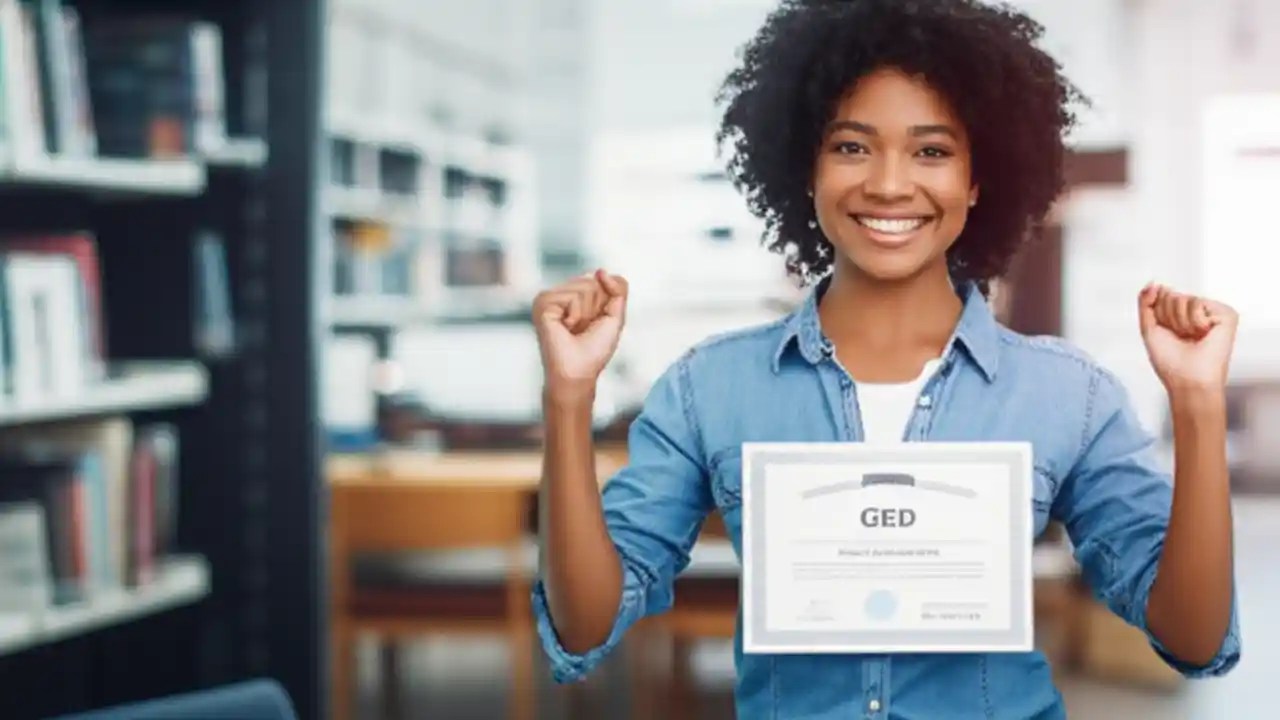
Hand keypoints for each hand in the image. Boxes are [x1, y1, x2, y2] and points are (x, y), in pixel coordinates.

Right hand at [532, 269, 628, 398]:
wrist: (577, 373)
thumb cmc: (594, 350)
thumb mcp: (615, 317)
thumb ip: (618, 290)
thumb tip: (600, 270)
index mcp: (575, 294)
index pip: (602, 279)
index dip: (606, 303)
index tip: (595, 323)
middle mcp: (561, 292)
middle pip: (594, 280)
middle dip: (597, 307)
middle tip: (583, 328)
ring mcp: (550, 297)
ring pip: (585, 286)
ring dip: (586, 313)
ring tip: (573, 329)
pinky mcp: (542, 302)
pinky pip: (573, 296)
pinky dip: (575, 315)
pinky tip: (564, 328)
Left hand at [1138, 283, 1237, 392]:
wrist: (1188, 380)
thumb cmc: (1170, 362)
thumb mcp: (1149, 328)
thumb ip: (1145, 303)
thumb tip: (1152, 282)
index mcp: (1180, 315)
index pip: (1161, 296)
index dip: (1157, 315)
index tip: (1167, 332)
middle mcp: (1197, 312)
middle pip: (1171, 295)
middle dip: (1167, 317)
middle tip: (1180, 337)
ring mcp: (1212, 312)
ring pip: (1183, 298)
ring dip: (1179, 322)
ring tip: (1191, 337)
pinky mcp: (1226, 313)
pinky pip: (1198, 302)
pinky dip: (1194, 322)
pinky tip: (1203, 334)